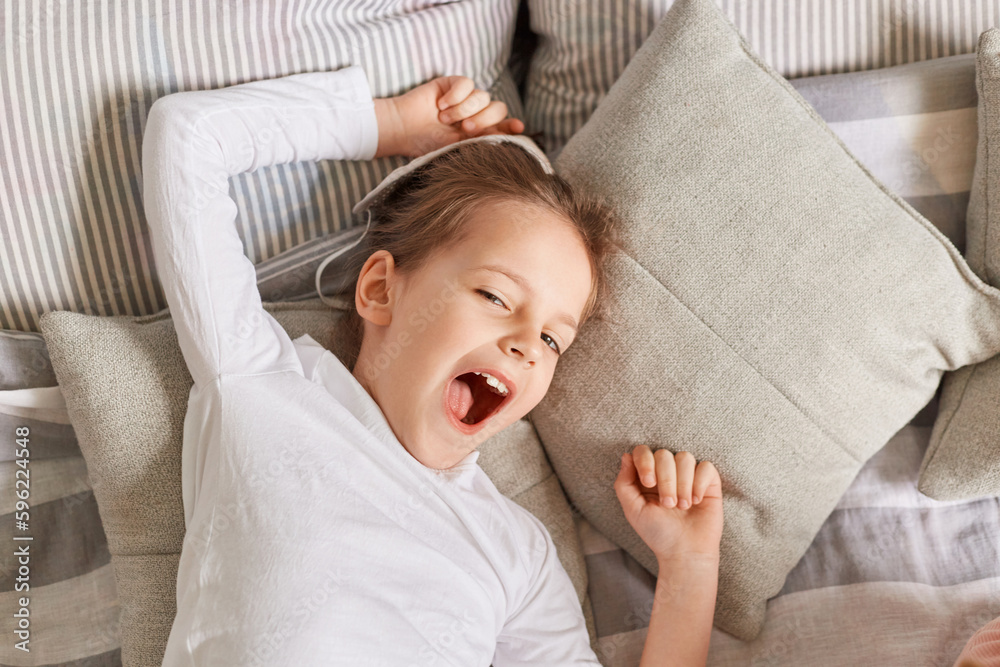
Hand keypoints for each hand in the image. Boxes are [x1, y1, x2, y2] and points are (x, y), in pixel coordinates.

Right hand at [373, 75, 524, 158]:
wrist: (403, 129)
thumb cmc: (427, 144)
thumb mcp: (457, 148)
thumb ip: (484, 140)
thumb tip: (515, 132)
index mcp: (479, 132)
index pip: (503, 125)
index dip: (511, 125)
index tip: (517, 127)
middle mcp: (475, 114)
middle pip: (498, 108)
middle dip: (484, 120)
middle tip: (465, 129)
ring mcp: (464, 98)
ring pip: (483, 96)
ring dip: (464, 109)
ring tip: (445, 119)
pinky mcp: (453, 84)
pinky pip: (467, 83)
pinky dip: (456, 95)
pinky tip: (441, 105)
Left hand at [614, 445, 722, 560]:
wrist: (684, 551)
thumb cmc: (657, 532)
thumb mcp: (633, 510)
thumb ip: (624, 483)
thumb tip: (626, 456)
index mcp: (647, 475)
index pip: (643, 451)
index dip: (645, 461)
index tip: (648, 483)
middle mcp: (667, 472)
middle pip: (664, 454)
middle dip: (665, 480)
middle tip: (668, 505)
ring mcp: (688, 476)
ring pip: (685, 457)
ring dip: (682, 484)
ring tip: (682, 506)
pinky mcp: (709, 482)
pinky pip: (706, 467)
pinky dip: (699, 483)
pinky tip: (696, 501)